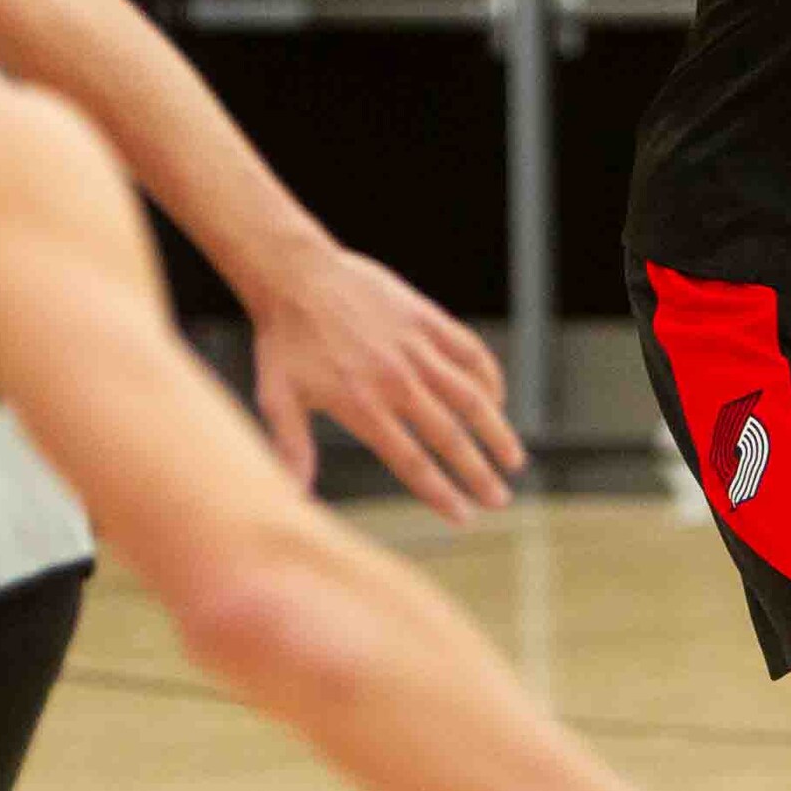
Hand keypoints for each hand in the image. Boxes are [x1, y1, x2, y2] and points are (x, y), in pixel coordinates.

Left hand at [244, 237, 522, 519]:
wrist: (296, 274)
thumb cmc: (283, 340)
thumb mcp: (277, 397)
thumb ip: (291, 448)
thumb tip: (291, 498)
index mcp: (362, 406)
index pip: (412, 461)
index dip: (440, 493)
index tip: (462, 516)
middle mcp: (396, 381)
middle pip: (449, 438)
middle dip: (478, 474)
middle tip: (499, 501)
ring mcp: (416, 348)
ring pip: (470, 397)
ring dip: (496, 431)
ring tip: (514, 460)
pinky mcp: (426, 319)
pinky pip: (469, 352)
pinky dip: (489, 378)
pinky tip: (497, 400)